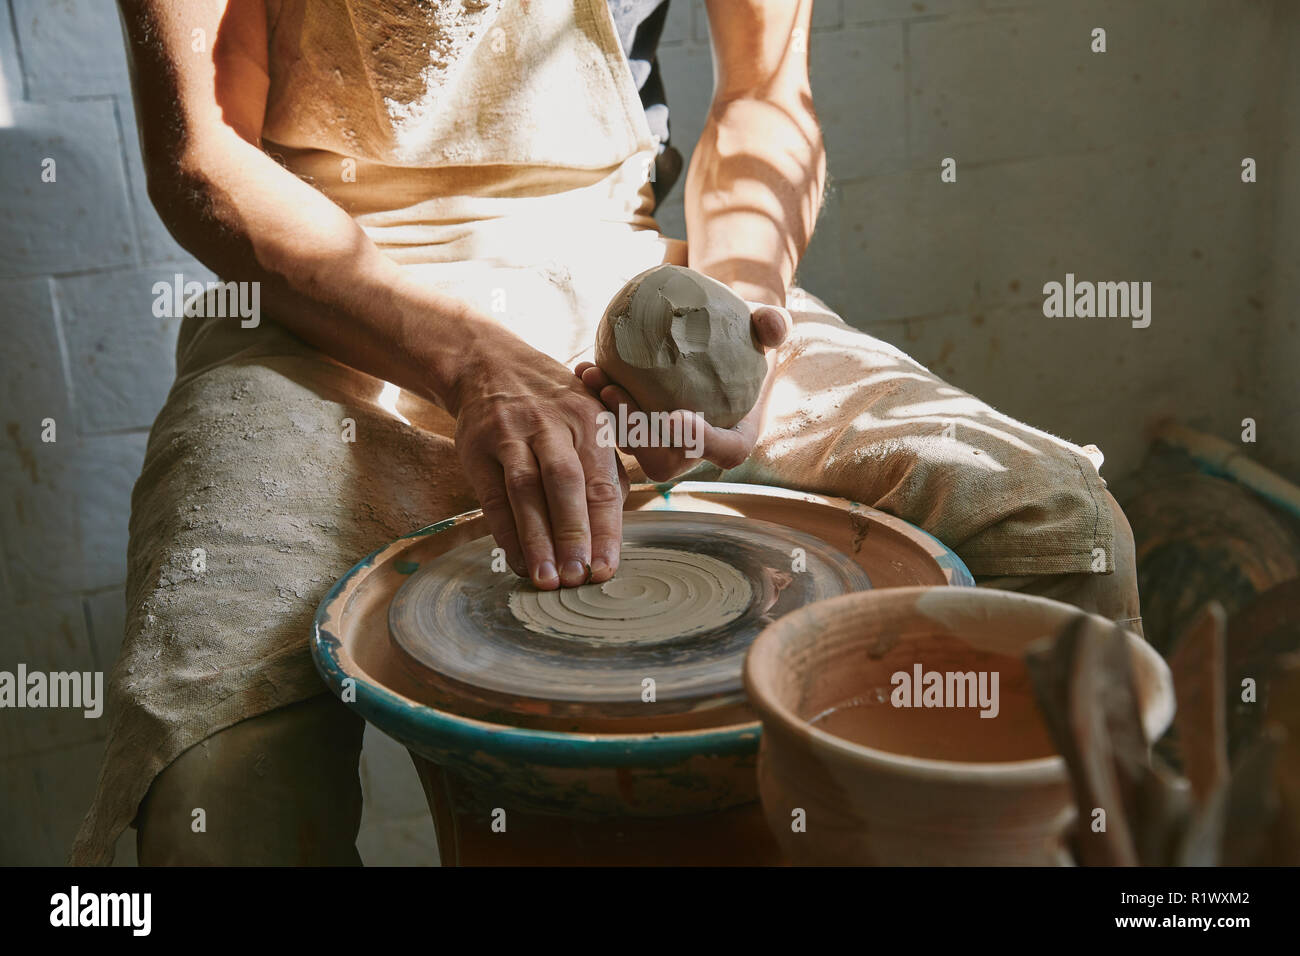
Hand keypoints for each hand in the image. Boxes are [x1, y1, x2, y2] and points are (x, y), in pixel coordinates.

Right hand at [452, 325, 628, 589]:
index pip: (602, 483)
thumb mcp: (591, 418)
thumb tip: (615, 526)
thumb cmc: (552, 406)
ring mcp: (512, 435)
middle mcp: (553, 426)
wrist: (488, 365)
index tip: (606, 569)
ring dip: (537, 538)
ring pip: (526, 490)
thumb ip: (609, 467)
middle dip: (574, 533)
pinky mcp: (478, 446)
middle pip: (566, 483)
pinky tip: (517, 560)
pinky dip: (505, 531)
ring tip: (547, 579)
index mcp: (591, 421)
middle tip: (580, 578)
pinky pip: (492, 495)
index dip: (606, 529)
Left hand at [575, 302, 790, 482]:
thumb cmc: (746, 335)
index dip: (698, 443)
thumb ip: (774, 324)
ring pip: (631, 448)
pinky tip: (585, 368)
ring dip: (606, 418)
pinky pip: (615, 427)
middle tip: (614, 391)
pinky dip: (596, 403)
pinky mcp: (640, 432)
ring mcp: (664, 446)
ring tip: (592, 375)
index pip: (723, 452)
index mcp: (735, 436)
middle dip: (636, 434)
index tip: (674, 416)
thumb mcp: (766, 324)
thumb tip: (774, 325)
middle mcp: (696, 452)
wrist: (720, 342)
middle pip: (664, 462)